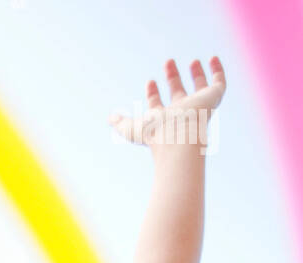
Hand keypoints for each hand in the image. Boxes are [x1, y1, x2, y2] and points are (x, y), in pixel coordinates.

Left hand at [109, 57, 225, 148]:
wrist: (180, 137)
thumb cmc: (155, 135)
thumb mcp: (132, 129)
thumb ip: (121, 124)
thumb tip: (110, 119)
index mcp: (164, 120)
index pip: (158, 105)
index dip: (153, 94)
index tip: (149, 81)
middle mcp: (181, 113)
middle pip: (178, 94)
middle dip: (173, 78)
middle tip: (168, 62)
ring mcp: (198, 106)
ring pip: (200, 89)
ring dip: (196, 75)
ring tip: (194, 61)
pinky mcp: (213, 98)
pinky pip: (219, 82)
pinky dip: (217, 70)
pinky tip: (212, 58)